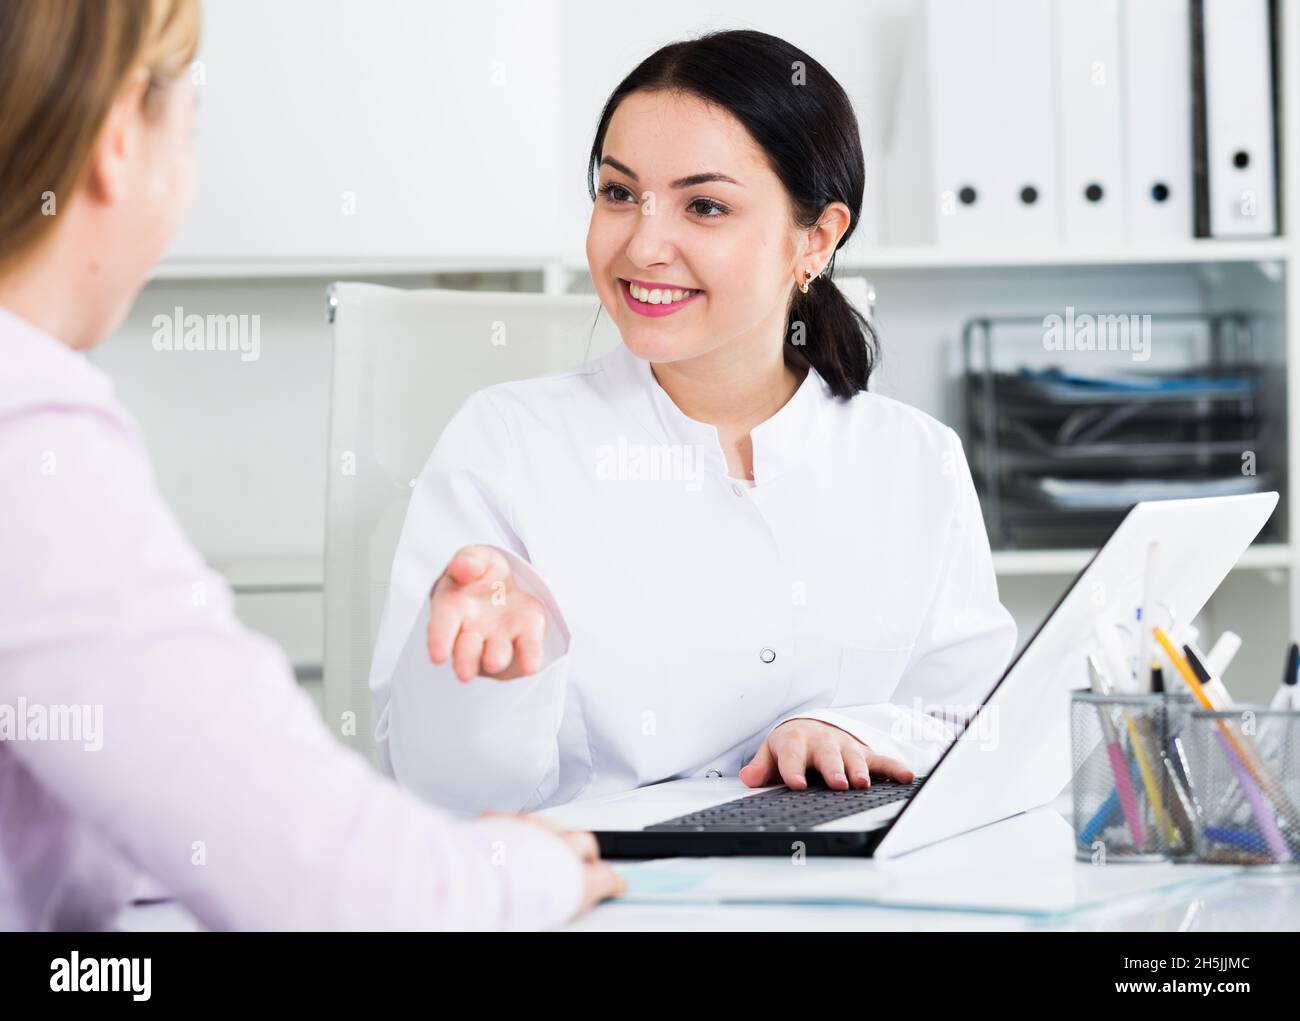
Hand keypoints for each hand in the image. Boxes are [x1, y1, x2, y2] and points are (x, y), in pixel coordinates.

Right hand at [428, 545, 546, 681]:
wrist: (507, 587)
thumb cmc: (482, 576)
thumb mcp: (475, 559)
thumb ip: (469, 561)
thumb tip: (462, 567)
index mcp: (453, 610)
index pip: (442, 627)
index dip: (439, 641)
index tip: (438, 656)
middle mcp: (473, 633)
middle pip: (467, 650)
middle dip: (465, 660)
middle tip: (464, 673)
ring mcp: (499, 640)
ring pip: (496, 654)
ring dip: (495, 658)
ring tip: (494, 661)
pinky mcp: (526, 640)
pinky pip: (528, 651)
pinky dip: (529, 657)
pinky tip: (530, 665)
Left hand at [488, 812, 626, 916]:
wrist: (480, 885)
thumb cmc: (514, 908)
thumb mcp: (553, 918)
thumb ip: (568, 904)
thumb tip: (564, 913)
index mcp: (576, 877)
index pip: (606, 876)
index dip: (612, 881)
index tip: (616, 884)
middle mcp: (558, 847)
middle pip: (584, 842)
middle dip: (585, 853)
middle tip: (581, 863)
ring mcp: (529, 830)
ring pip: (550, 824)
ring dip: (550, 836)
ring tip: (544, 848)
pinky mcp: (502, 821)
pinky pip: (512, 820)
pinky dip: (514, 828)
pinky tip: (509, 835)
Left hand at [739, 719, 914, 790]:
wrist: (812, 725)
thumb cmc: (792, 745)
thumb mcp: (771, 753)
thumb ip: (761, 768)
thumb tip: (748, 779)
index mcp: (796, 741)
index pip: (792, 757)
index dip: (793, 770)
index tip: (797, 784)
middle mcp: (822, 742)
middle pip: (828, 756)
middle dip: (833, 770)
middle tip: (838, 784)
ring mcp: (845, 747)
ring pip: (854, 758)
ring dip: (859, 770)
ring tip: (862, 784)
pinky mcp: (864, 754)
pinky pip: (881, 760)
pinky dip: (894, 768)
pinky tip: (906, 776)